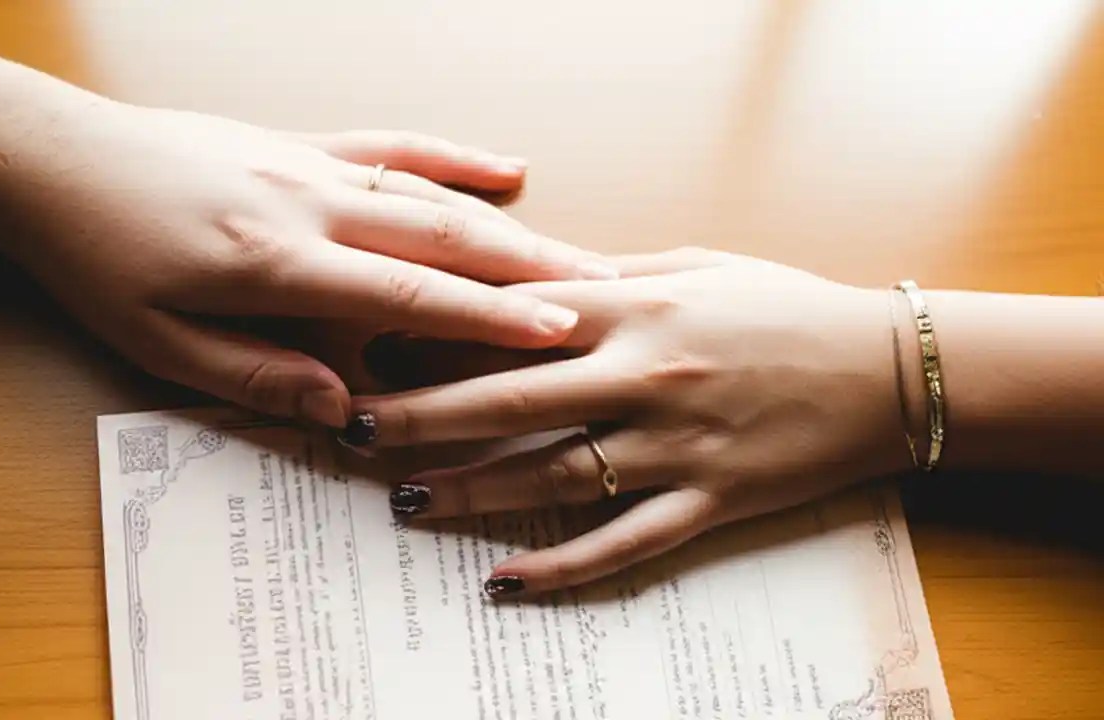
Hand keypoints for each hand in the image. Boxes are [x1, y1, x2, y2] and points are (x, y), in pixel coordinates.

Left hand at [0, 103, 613, 425]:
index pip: (407, 297)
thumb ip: (256, 375)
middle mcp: (310, 206)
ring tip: (579, 254)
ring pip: (432, 196)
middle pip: (442, 239)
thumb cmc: (98, 258)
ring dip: (510, 228)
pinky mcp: (303, 143)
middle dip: (532, 271)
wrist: (50, 162)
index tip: (559, 334)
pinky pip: (394, 145)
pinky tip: (506, 169)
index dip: (488, 318)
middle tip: (608, 296)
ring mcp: (312, 166)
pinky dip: (454, 157)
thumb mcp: (158, 342)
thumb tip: (341, 408)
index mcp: (277, 262)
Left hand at [353, 250, 911, 595]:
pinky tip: (505, 582)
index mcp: (639, 308)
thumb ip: (609, 272)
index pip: (516, 318)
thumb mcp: (696, 265)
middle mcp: (647, 376)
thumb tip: (528, 276)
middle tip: (356, 433)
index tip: (375, 342)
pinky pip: (623, 544)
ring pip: (552, 476)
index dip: (438, 330)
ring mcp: (677, 447)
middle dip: (423, 417)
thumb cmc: (785, 308)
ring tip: (407, 502)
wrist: (887, 372)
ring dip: (473, 492)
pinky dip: (562, 567)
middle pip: (511, 401)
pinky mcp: (710, 503)